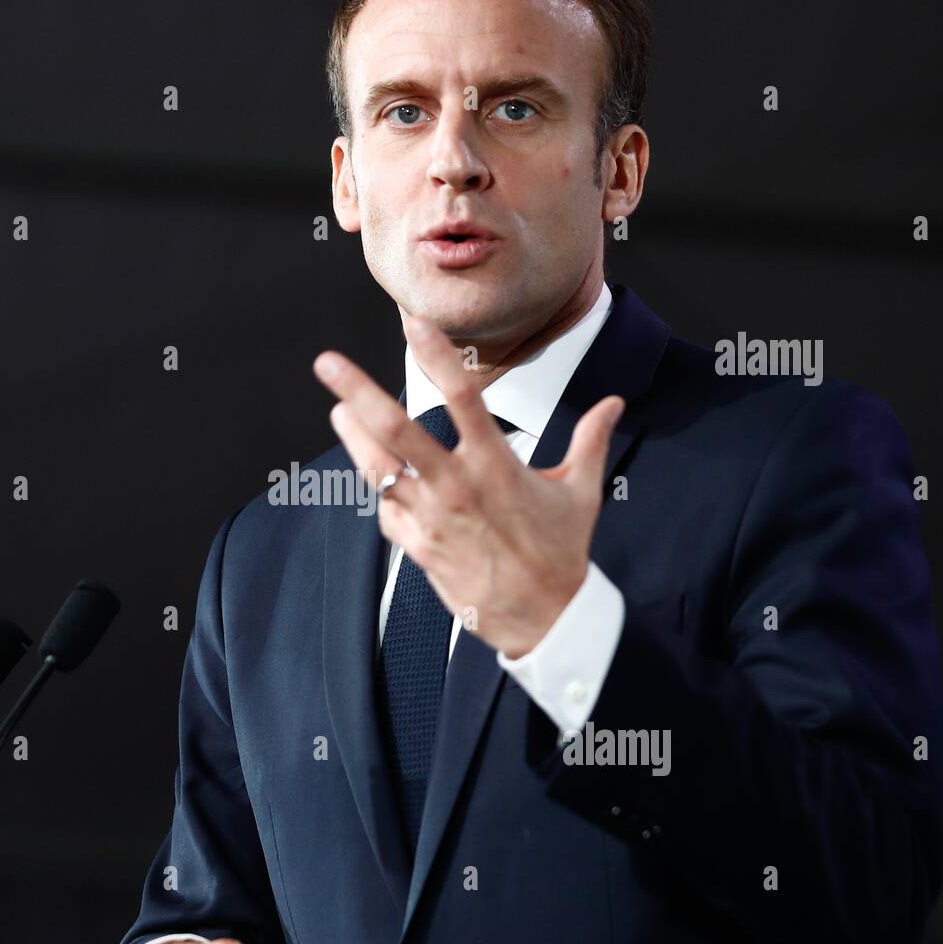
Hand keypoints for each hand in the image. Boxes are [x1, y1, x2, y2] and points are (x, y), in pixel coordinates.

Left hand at [313, 315, 623, 658]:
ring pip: (379, 470)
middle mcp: (456, 487)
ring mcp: (431, 518)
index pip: (462, 397)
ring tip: (338, 411)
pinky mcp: (418, 547)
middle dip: (359, 392)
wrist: (544, 619)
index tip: (413, 325)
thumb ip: (589, 440)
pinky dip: (384, 494)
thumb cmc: (561, 552)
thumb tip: (614, 403)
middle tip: (328, 364)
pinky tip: (380, 478)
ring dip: (354, 439)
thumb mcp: (581, 492)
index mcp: (496, 465)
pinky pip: (389, 512)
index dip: (436, 357)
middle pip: (397, 431)